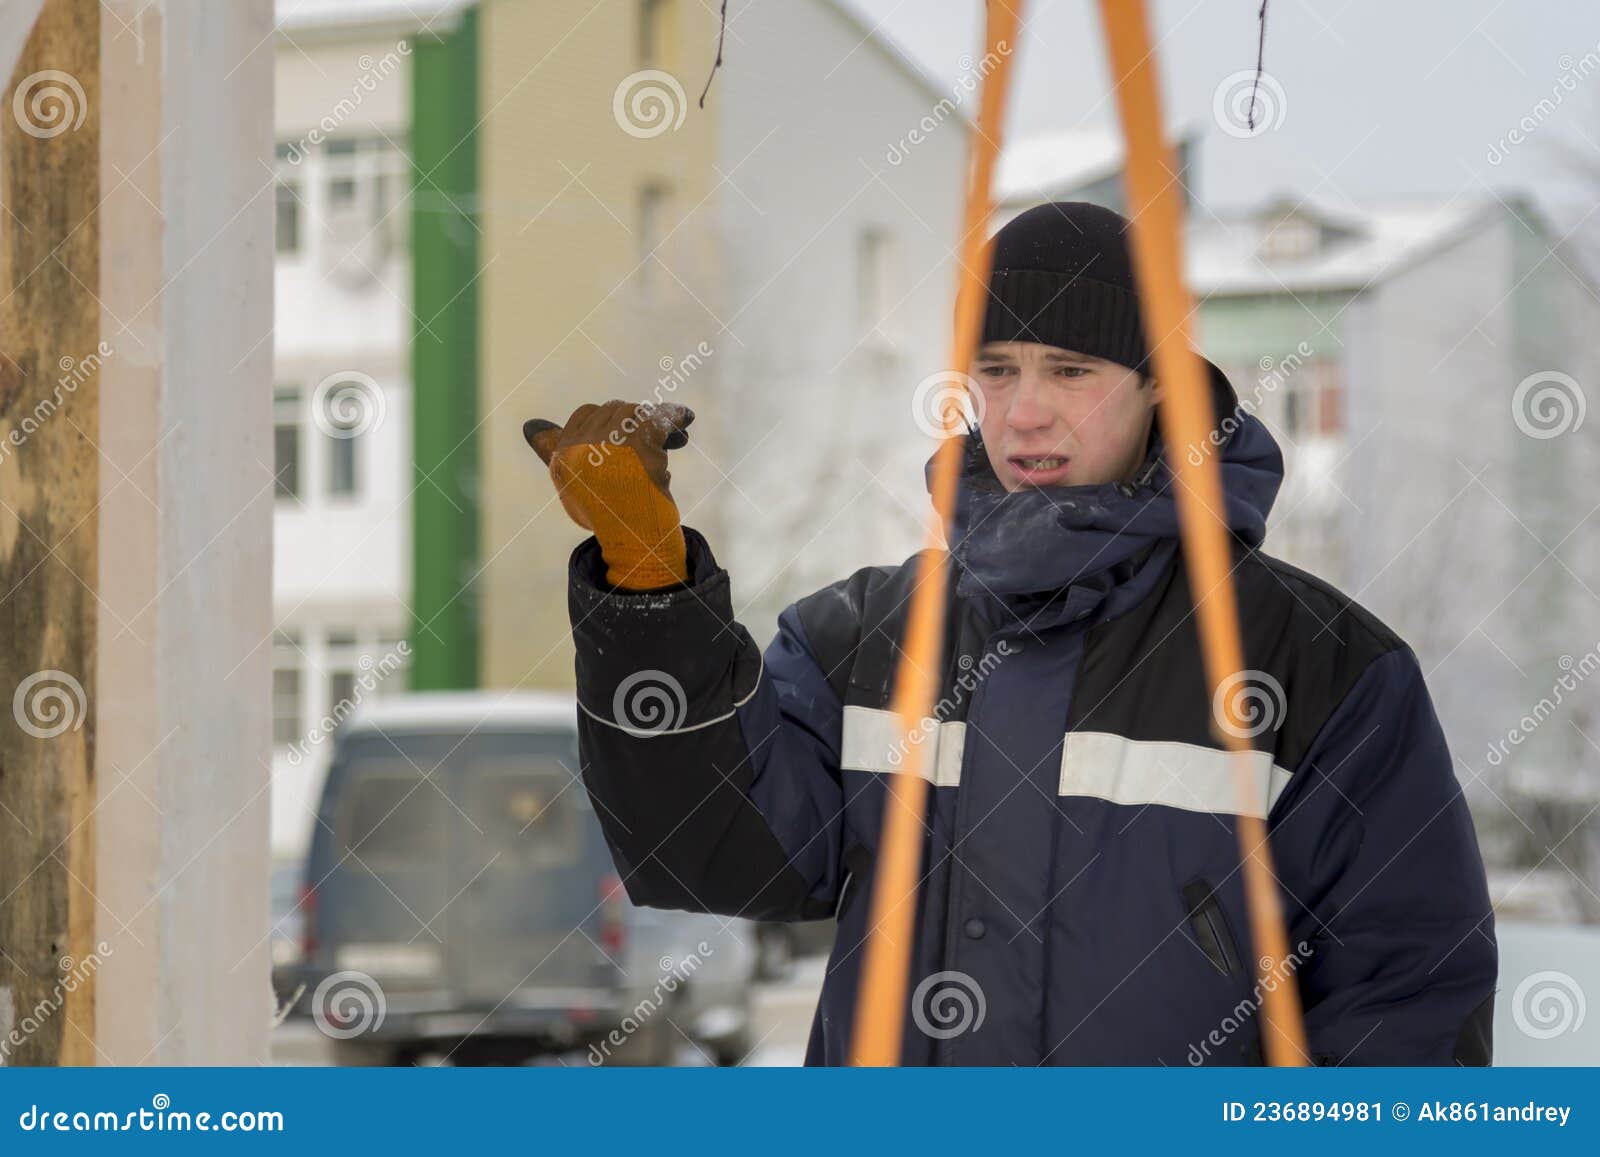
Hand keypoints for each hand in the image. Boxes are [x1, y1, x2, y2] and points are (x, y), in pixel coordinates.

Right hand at [523, 400, 694, 590]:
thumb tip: (531, 425)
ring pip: (634, 412)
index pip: (585, 414)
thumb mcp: (571, 487)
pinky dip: (673, 416)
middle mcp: (581, 446)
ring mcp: (609, 444)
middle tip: (652, 440)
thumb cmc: (604, 517)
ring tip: (669, 441)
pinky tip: (684, 418)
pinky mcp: (638, 445)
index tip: (627, 434)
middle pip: (612, 411)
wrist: (632, 541)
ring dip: (651, 423)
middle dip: (632, 422)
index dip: (609, 421)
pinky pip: (658, 417)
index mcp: (563, 455)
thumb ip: (551, 453)